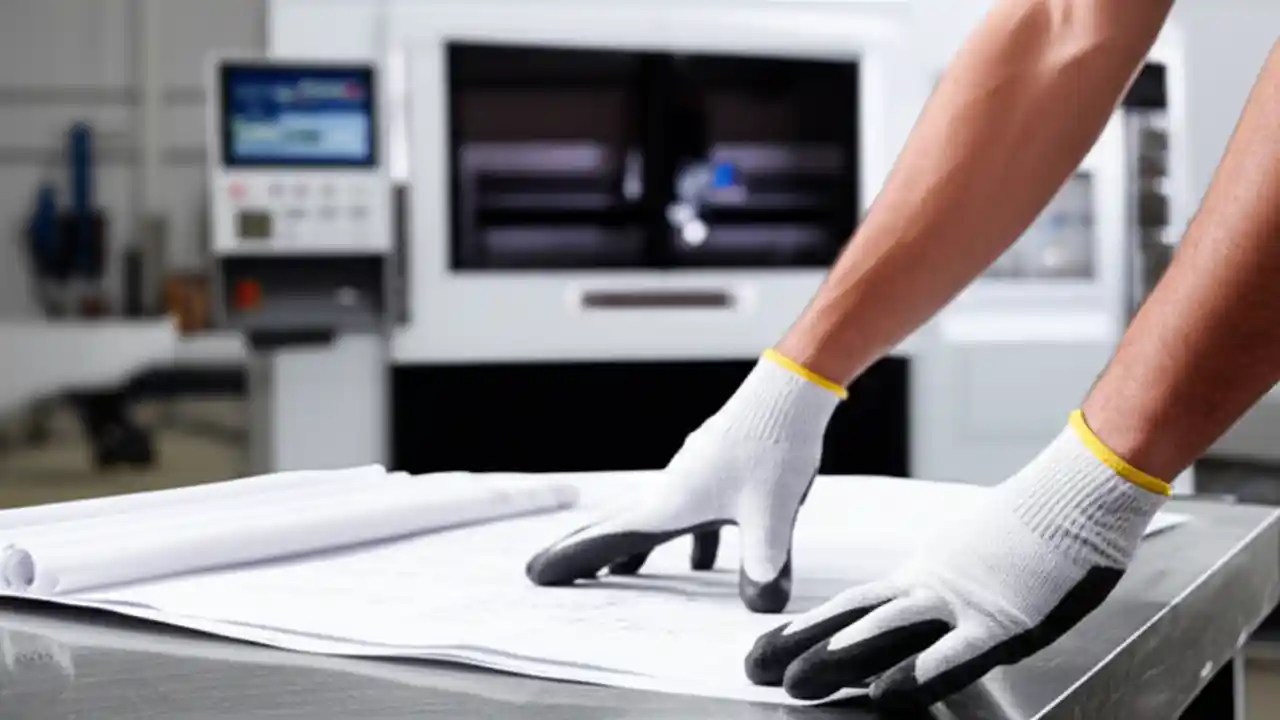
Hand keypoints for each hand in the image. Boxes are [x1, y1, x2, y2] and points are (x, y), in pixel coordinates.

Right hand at [525, 352, 842, 611]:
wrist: (789, 393)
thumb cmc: (772, 450)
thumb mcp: (771, 517)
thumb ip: (764, 565)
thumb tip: (762, 606)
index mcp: (672, 502)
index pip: (611, 539)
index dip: (574, 559)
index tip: (536, 573)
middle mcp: (673, 487)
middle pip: (623, 527)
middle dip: (592, 553)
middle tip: (555, 570)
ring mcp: (693, 473)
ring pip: (656, 517)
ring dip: (638, 546)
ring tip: (624, 572)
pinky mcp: (716, 466)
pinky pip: (689, 508)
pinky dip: (684, 536)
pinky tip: (705, 560)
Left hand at [745, 411, 1168, 706]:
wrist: (1078, 491)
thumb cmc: (1038, 523)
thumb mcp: (971, 554)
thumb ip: (940, 587)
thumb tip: (917, 610)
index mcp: (924, 575)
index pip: (853, 604)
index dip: (809, 627)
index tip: (771, 644)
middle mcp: (931, 588)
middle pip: (853, 620)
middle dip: (802, 647)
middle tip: (755, 668)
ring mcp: (963, 605)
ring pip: (886, 635)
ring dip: (837, 660)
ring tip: (794, 682)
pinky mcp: (1003, 622)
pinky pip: (954, 656)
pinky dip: (918, 676)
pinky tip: (885, 695)